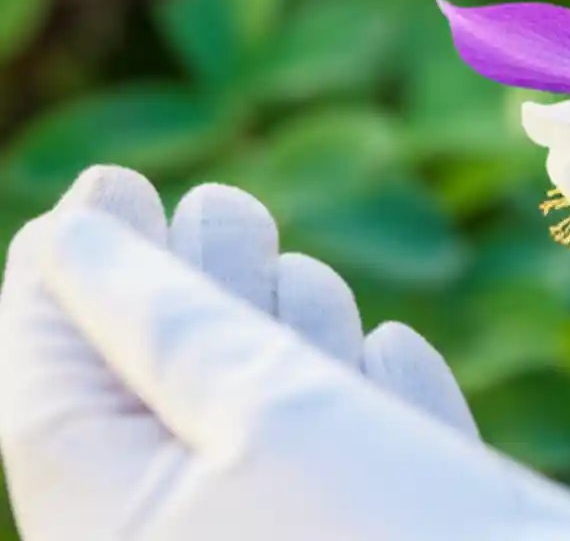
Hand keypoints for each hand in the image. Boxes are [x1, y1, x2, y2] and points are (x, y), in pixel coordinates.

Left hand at [0, 165, 569, 540]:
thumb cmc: (399, 530)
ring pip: (268, 428)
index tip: (106, 185)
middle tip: (215, 198)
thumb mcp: (262, 401)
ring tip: (289, 259)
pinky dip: (366, 400)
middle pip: (165, 404)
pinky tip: (388, 348)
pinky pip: (355, 468)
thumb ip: (160, 316)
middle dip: (193, 290)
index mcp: (121, 534)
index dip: (67, 280)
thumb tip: (75, 237)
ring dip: (285, 335)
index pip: (51, 397)